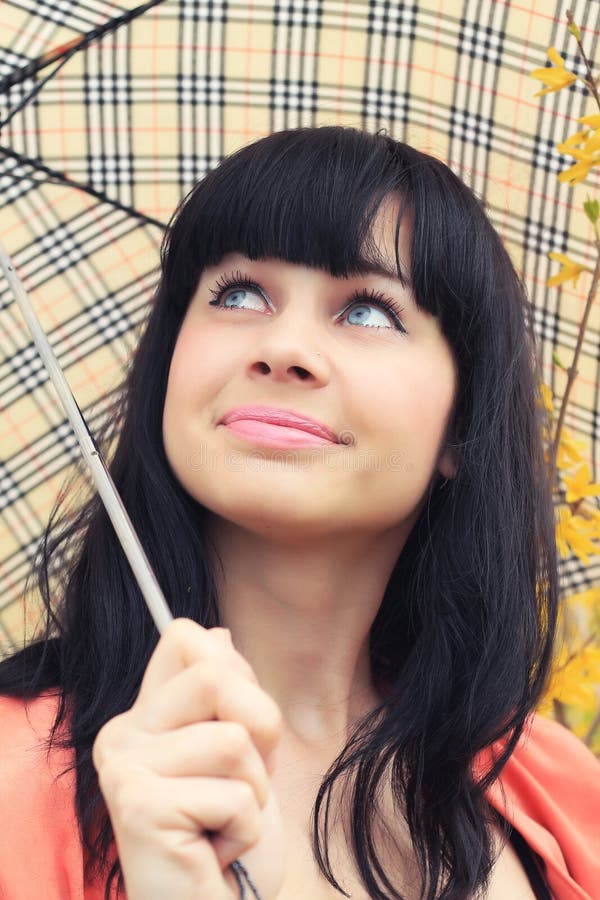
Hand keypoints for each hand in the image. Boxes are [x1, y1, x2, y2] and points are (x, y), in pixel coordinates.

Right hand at [92, 619, 284, 898]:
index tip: (239, 725)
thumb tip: (216, 633)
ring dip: (253, 789)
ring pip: (234, 739)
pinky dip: (244, 829)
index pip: (187, 637)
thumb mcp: (240, 750)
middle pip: (217, 676)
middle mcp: (122, 733)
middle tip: (241, 780)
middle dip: (260, 730)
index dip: (238, 675)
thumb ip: (224, 693)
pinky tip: (215, 851)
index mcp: (143, 714)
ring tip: (222, 821)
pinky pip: (234, 796)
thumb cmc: (226, 834)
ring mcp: (124, 768)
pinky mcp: (138, 807)